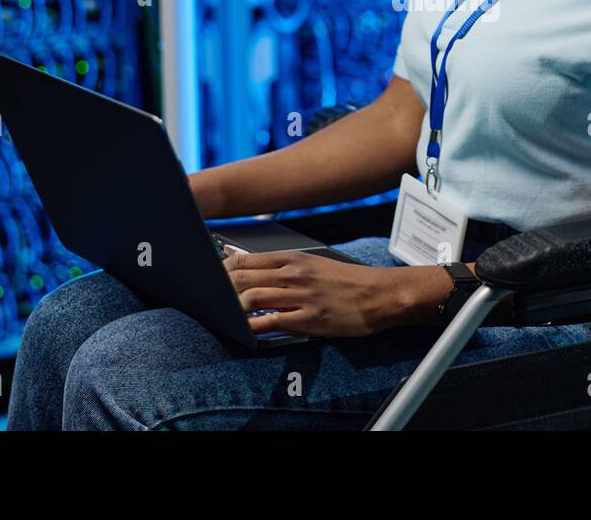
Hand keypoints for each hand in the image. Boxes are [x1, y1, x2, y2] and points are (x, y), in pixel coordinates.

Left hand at [222, 247, 422, 337]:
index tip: (211, 281)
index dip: (222, 271)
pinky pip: (271, 323)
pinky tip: (246, 331)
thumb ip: (277, 265)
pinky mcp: (308, 320)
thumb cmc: (346, 281)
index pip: (245, 260)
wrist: (379, 294)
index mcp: (294, 259)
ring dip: (234, 309)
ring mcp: (300, 297)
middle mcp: (293, 275)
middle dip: (221, 291)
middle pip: (243, 278)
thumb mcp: (312, 264)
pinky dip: (253, 327)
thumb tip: (241, 258)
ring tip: (226, 317)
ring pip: (252, 298)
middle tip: (212, 302)